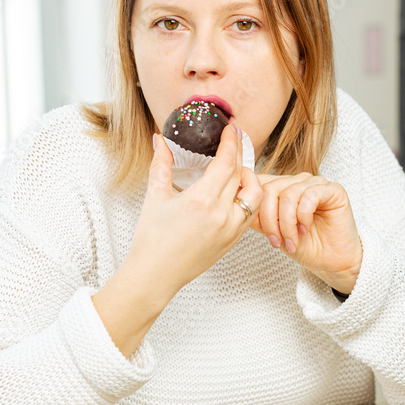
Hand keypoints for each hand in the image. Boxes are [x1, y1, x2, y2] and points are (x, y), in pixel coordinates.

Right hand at [92, 124, 261, 357]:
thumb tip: (159, 139)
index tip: (231, 129)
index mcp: (202, 200)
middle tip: (235, 139)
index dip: (231, 142)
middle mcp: (221, 214)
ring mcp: (230, 229)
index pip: (227, 162)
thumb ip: (161, 164)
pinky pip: (249, 214)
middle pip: (241, 174)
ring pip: (254, 195)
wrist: (155, 275)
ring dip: (250, 178)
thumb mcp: (155, 197)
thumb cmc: (151, 239)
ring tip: (236, 170)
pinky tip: (235, 192)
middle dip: (239, 153)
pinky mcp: (232, 241)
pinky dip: (247, 199)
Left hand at [251, 173, 362, 294]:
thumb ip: (257, 217)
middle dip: (269, 220)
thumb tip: (236, 204)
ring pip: (288, 194)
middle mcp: (297, 182)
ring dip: (287, 223)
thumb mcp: (273, 232)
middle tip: (276, 241)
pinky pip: (309, 195)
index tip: (253, 226)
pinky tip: (305, 230)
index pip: (258, 182)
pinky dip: (303, 217)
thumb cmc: (306, 247)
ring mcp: (315, 183)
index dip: (253, 203)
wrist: (331, 262)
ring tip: (291, 241)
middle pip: (270, 189)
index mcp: (282, 187)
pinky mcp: (332, 189)